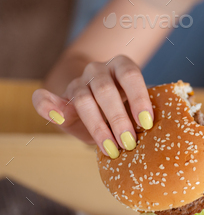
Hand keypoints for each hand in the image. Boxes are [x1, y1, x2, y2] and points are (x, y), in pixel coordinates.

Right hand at [32, 55, 153, 158]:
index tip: (147, 122)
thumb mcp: (136, 106)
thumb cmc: (126, 106)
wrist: (101, 105)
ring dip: (97, 126)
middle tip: (129, 142)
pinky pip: (46, 99)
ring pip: (83, 99)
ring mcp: (78, 82)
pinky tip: (56, 118)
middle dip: (118, 118)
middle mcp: (99, 70)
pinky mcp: (61, 98)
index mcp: (121, 66)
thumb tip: (147, 127)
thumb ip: (139, 113)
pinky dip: (46, 106)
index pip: (130, 76)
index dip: (139, 98)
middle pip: (105, 90)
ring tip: (110, 148)